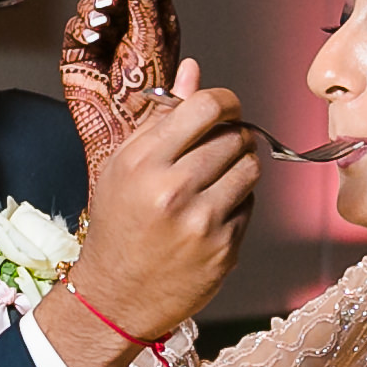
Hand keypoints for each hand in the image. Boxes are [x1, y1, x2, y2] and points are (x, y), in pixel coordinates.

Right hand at [42, 74, 257, 366]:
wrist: (116, 296)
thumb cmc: (118, 224)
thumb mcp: (124, 165)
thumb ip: (161, 117)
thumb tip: (192, 71)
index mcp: (144, 162)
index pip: (207, 107)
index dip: (225, 102)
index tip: (224, 110)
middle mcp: (173, 190)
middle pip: (235, 136)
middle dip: (232, 137)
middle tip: (217, 150)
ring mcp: (203, 222)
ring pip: (251, 169)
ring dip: (240, 168)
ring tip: (217, 180)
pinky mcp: (224, 249)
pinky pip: (250, 206)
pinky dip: (238, 204)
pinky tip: (212, 214)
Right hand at [62, 0, 184, 171]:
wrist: (126, 148)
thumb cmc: (149, 110)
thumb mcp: (158, 49)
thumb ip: (152, 10)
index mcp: (153, 27)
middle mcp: (126, 31)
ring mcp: (102, 43)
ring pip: (93, 7)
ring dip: (97, 6)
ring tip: (103, 18)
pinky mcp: (79, 58)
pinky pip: (75, 32)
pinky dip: (81, 28)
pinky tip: (92, 34)